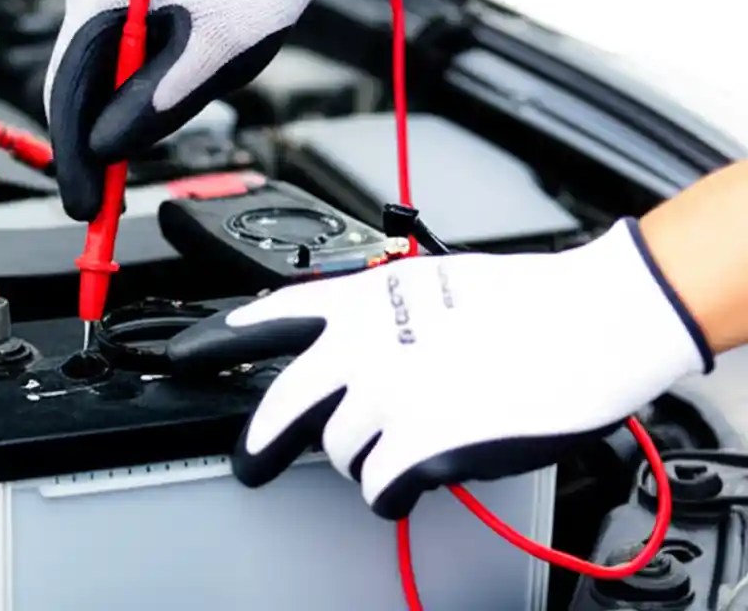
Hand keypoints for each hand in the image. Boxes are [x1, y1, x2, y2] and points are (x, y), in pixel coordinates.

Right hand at [43, 0, 345, 219]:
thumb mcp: (213, 54)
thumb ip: (158, 103)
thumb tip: (105, 150)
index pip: (68, 87)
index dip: (72, 153)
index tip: (82, 201)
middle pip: (69, 92)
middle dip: (83, 152)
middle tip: (97, 206)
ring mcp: (99, 10)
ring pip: (85, 90)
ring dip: (98, 137)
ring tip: (114, 187)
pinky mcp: (115, 24)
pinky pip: (103, 80)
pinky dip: (114, 117)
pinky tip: (126, 148)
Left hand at [166, 219, 713, 518]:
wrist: (591, 318)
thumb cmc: (529, 299)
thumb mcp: (434, 283)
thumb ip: (384, 314)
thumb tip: (364, 352)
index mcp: (365, 298)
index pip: (273, 315)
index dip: (222, 336)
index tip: (182, 351)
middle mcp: (362, 345)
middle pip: (282, 403)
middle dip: (260, 441)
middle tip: (247, 464)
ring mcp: (386, 394)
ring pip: (338, 452)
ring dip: (364, 460)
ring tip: (405, 447)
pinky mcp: (418, 441)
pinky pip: (378, 487)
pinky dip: (390, 491)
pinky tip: (411, 479)